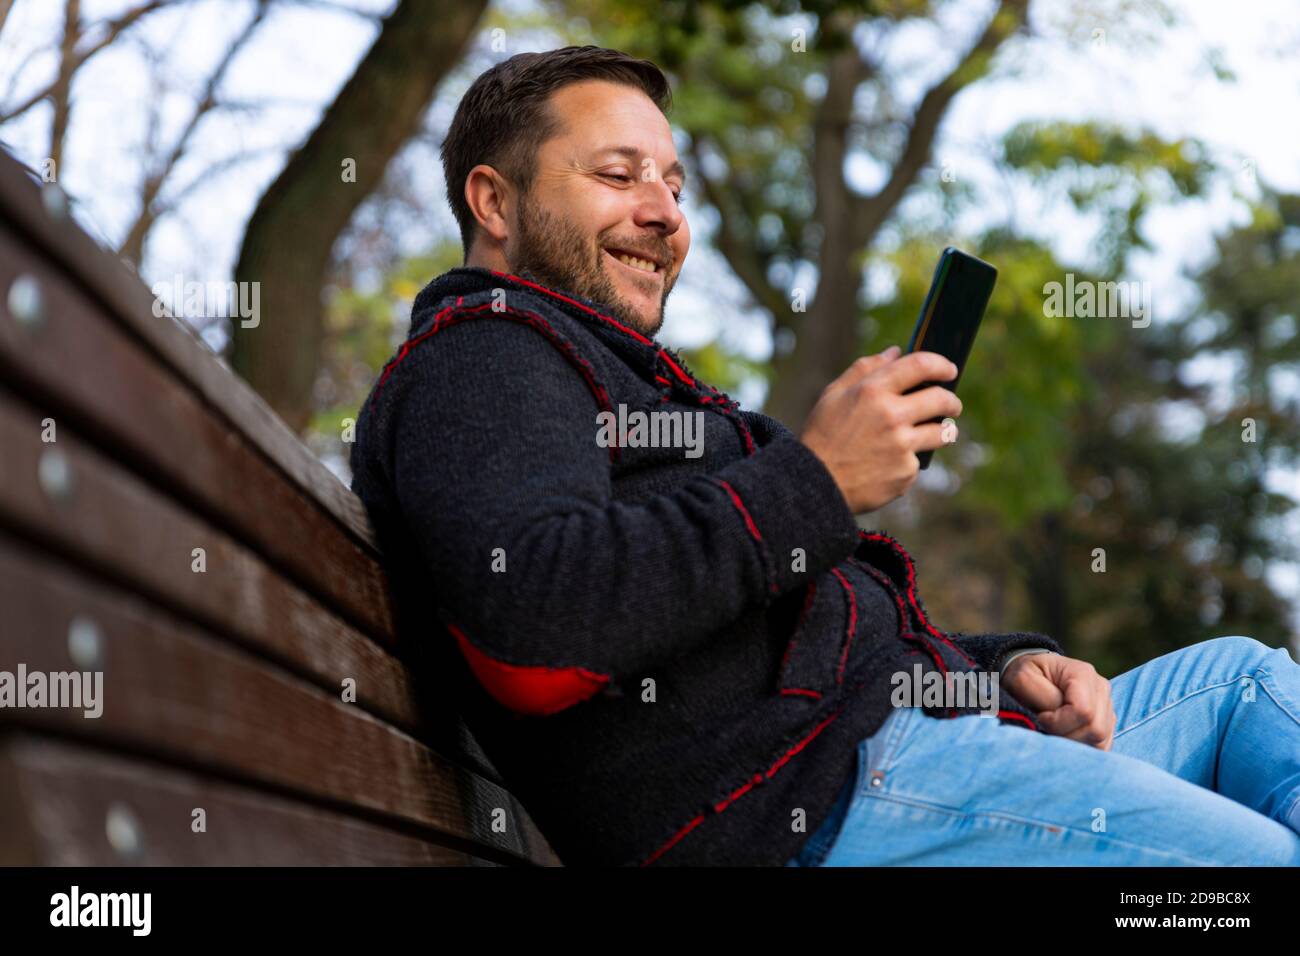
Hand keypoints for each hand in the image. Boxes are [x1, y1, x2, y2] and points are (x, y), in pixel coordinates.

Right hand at [798, 345, 961, 513]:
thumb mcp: (833, 395)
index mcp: (872, 391)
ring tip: (931, 434)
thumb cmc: (822, 435)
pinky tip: (888, 465)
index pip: (921, 365)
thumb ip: (865, 369)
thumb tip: (896, 352)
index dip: (941, 365)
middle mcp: (892, 416)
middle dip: (952, 401)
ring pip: (940, 433)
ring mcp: (901, 446)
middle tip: (951, 405)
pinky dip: (907, 461)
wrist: (813, 484)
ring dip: (941, 431)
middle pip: (941, 400)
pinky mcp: (905, 473)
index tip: (949, 370)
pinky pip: (917, 461)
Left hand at [1002, 653, 1116, 750]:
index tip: (1040, 717)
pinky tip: (1065, 735)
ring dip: (1073, 743)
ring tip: (1054, 729)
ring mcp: (1107, 705)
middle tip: (1045, 726)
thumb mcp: (1022, 678)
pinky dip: (1082, 746)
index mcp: (1083, 674)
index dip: (1058, 723)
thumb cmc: (1026, 675)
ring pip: (1101, 741)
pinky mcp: (1107, 721)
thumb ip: (1041, 696)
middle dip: (1066, 736)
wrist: (1032, 674)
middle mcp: (1101, 688)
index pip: (1084, 712)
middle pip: (1096, 729)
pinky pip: (1102, 746)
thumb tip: (1056, 716)